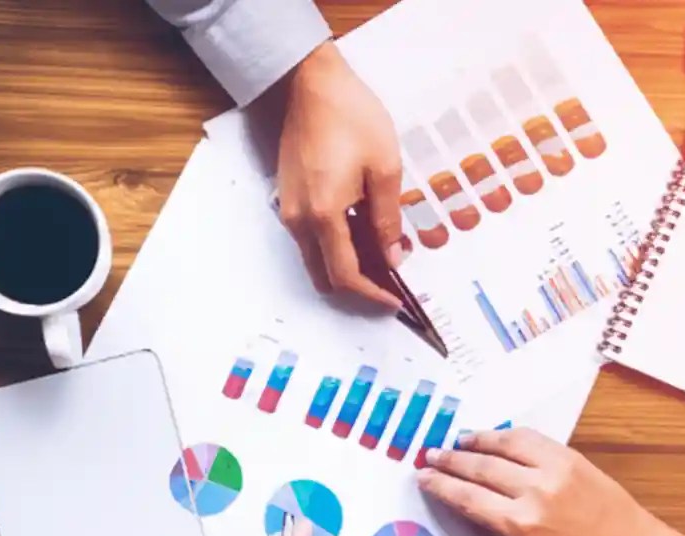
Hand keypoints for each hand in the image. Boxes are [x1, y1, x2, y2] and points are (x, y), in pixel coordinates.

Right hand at [275, 41, 406, 307]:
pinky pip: (312, 237)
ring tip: (384, 257)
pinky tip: (363, 232)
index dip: (372, 294)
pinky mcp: (289, 197)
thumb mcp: (384, 169)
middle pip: (326, 276)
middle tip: (391, 285)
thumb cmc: (351, 118)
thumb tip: (394, 257)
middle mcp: (299, 220)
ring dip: (347, 266)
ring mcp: (289, 209)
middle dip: (359, 287)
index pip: (346, 275)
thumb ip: (388, 220)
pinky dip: (336, 246)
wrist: (309, 83)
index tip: (396, 301)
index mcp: (324, 215)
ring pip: (317, 258)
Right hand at [417, 429, 676, 535]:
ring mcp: (553, 470)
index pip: (465, 498)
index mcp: (519, 525)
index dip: (439, 486)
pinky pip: (530, 438)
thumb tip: (465, 508)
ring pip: (502, 445)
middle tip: (430, 455)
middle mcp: (533, 492)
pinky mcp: (570, 457)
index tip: (423, 478)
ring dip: (474, 442)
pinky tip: (492, 437)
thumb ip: (493, 535)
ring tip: (456, 442)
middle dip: (450, 461)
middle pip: (478, 468)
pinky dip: (506, 435)